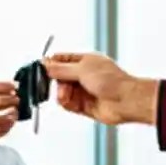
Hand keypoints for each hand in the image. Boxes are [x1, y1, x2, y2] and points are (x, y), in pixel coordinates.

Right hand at [41, 53, 158, 125]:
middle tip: (54, 84)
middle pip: (59, 77)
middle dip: (55, 81)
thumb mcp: (82, 69)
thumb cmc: (111, 81)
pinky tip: (70, 103)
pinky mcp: (84, 105)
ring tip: (66, 95)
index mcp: (84, 61)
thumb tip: (45, 64)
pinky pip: (68, 104)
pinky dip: (66, 103)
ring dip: (61, 94)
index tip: (40, 69)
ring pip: (62, 92)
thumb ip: (61, 68)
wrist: (126, 101)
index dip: (50, 64)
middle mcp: (83, 75)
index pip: (61, 59)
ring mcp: (83, 90)